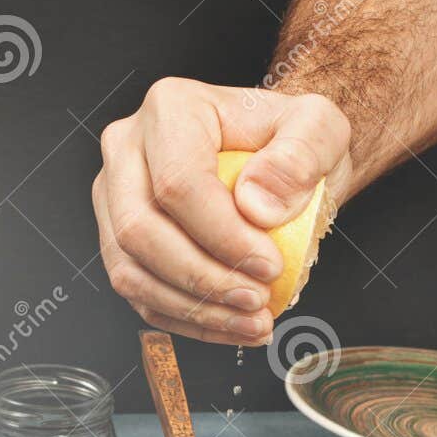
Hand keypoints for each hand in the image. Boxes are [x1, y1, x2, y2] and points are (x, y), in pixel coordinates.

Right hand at [92, 77, 351, 344]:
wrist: (274, 158)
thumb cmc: (290, 141)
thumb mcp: (321, 127)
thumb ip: (302, 154)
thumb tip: (256, 205)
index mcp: (170, 109)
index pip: (179, 184)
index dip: (222, 237)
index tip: (270, 266)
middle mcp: (126, 149)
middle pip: (140, 230)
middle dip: (202, 279)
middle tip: (257, 300)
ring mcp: (114, 197)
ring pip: (129, 270)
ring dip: (191, 309)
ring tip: (251, 323)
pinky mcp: (118, 240)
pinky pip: (138, 293)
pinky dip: (184, 320)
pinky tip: (231, 327)